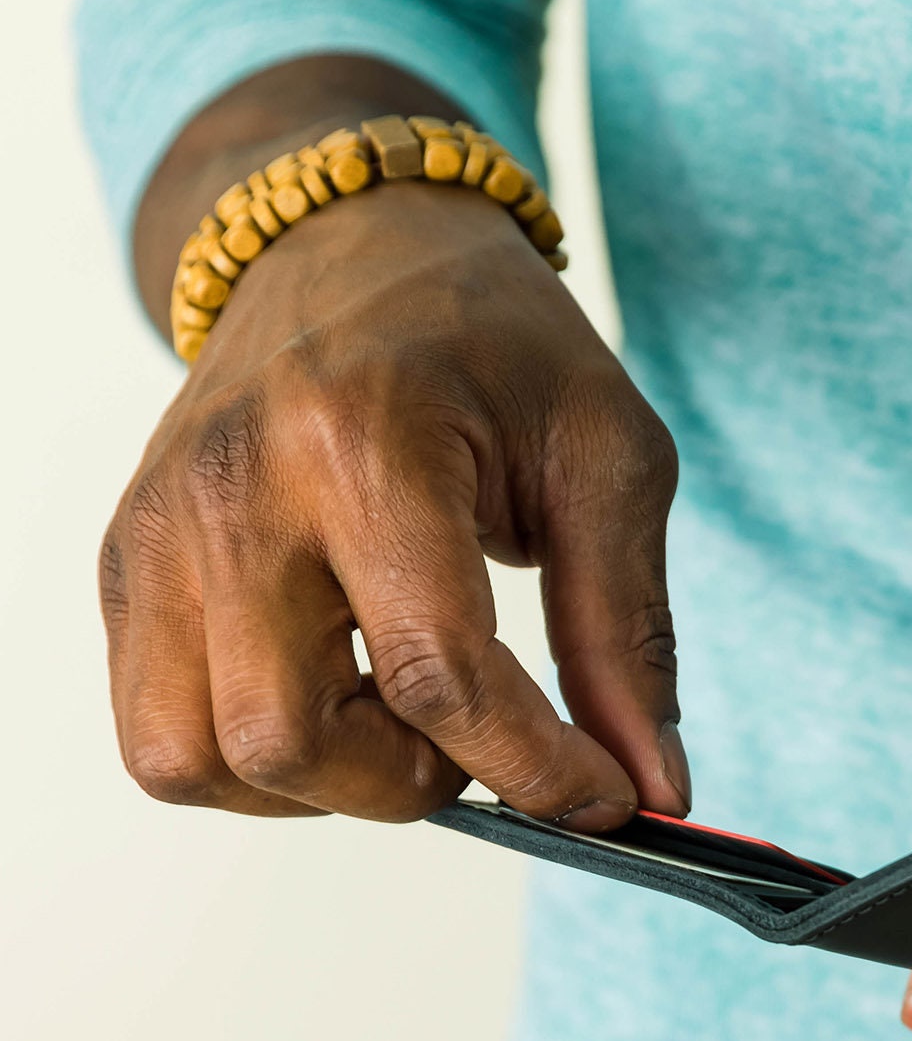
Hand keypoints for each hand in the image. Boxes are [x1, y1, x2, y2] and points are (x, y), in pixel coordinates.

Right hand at [102, 174, 686, 826]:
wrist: (351, 244)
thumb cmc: (491, 341)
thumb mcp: (606, 456)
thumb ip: (628, 634)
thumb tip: (652, 790)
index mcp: (360, 444)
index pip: (435, 675)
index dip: (534, 768)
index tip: (603, 796)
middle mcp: (233, 493)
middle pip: (292, 740)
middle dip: (415, 782)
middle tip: (484, 730)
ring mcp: (160, 533)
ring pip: (203, 761)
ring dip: (328, 783)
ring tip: (404, 711)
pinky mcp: (131, 567)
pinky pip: (164, 739)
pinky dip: (258, 764)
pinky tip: (338, 698)